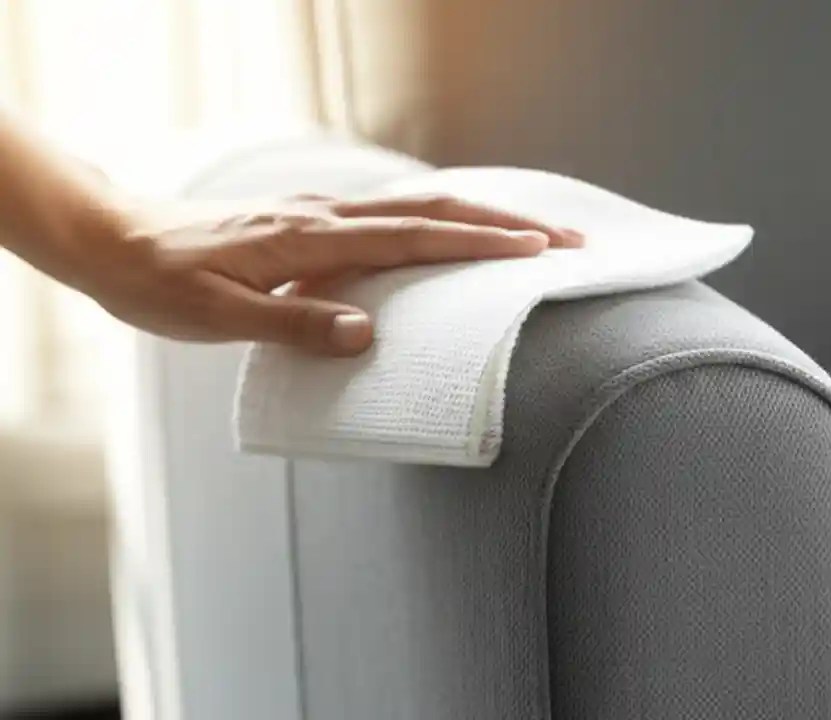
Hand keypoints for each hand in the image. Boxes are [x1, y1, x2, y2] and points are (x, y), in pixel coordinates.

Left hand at [81, 193, 583, 355]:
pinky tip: (459, 234)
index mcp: (310, 238)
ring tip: (535, 235)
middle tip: (568, 239)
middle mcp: (325, 215)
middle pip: (435, 209)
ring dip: (482, 218)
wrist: (113, 239)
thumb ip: (293, 323)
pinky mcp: (314, 220)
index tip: (538, 251)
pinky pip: (394, 211)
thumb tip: (368, 334)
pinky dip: (443, 218)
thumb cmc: (160, 282)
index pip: (414, 237)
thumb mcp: (216, 316)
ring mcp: (322, 213)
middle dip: (507, 223)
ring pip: (419, 204)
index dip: (480, 245)